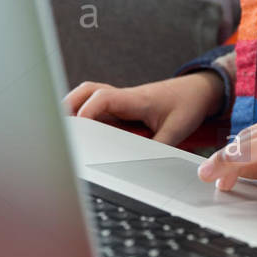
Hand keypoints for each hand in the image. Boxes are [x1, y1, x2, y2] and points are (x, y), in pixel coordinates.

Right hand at [63, 73, 221, 144]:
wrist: (199, 90)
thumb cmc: (187, 104)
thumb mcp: (177, 129)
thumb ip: (158, 147)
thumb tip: (142, 166)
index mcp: (135, 98)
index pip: (102, 97)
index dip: (86, 111)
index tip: (79, 129)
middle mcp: (123, 96)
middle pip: (86, 92)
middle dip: (69, 107)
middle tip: (58, 127)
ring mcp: (121, 100)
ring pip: (87, 96)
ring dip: (73, 108)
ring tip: (62, 130)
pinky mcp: (122, 107)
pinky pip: (97, 106)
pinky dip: (84, 114)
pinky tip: (81, 132)